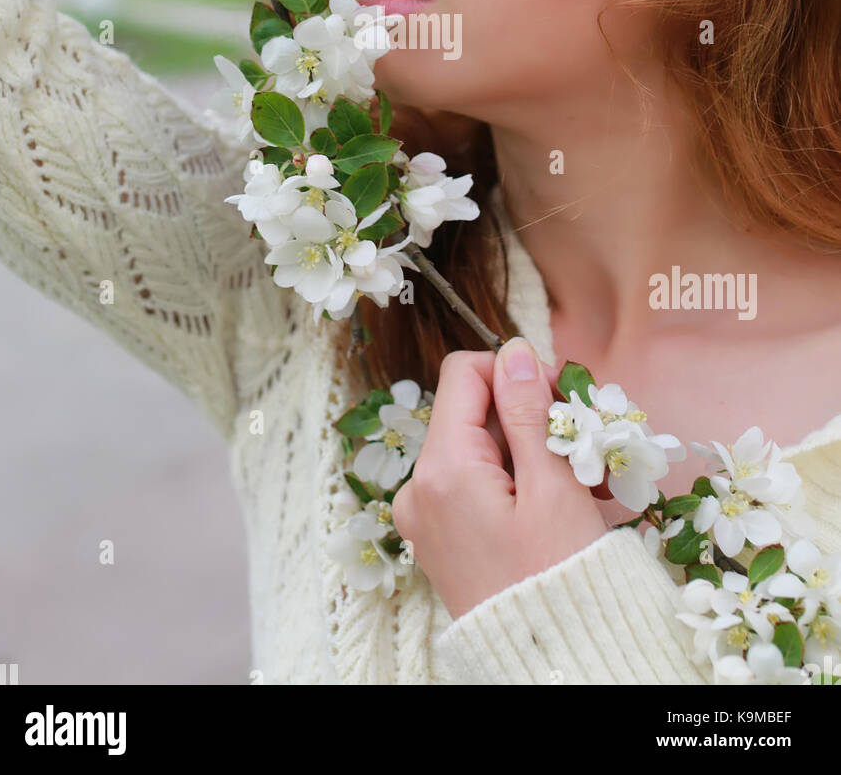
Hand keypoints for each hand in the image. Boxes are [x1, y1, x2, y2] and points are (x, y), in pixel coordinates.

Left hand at [391, 340, 608, 620]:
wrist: (552, 663)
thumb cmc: (557, 579)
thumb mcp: (552, 486)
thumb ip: (528, 412)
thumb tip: (512, 351)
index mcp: (441, 468)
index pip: (464, 373)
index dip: (516, 372)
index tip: (562, 395)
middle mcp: (421, 487)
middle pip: (475, 412)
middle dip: (534, 416)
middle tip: (589, 440)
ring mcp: (428, 515)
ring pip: (483, 449)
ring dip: (538, 450)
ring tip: (593, 479)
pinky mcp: (442, 537)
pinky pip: (480, 486)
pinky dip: (523, 481)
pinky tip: (572, 500)